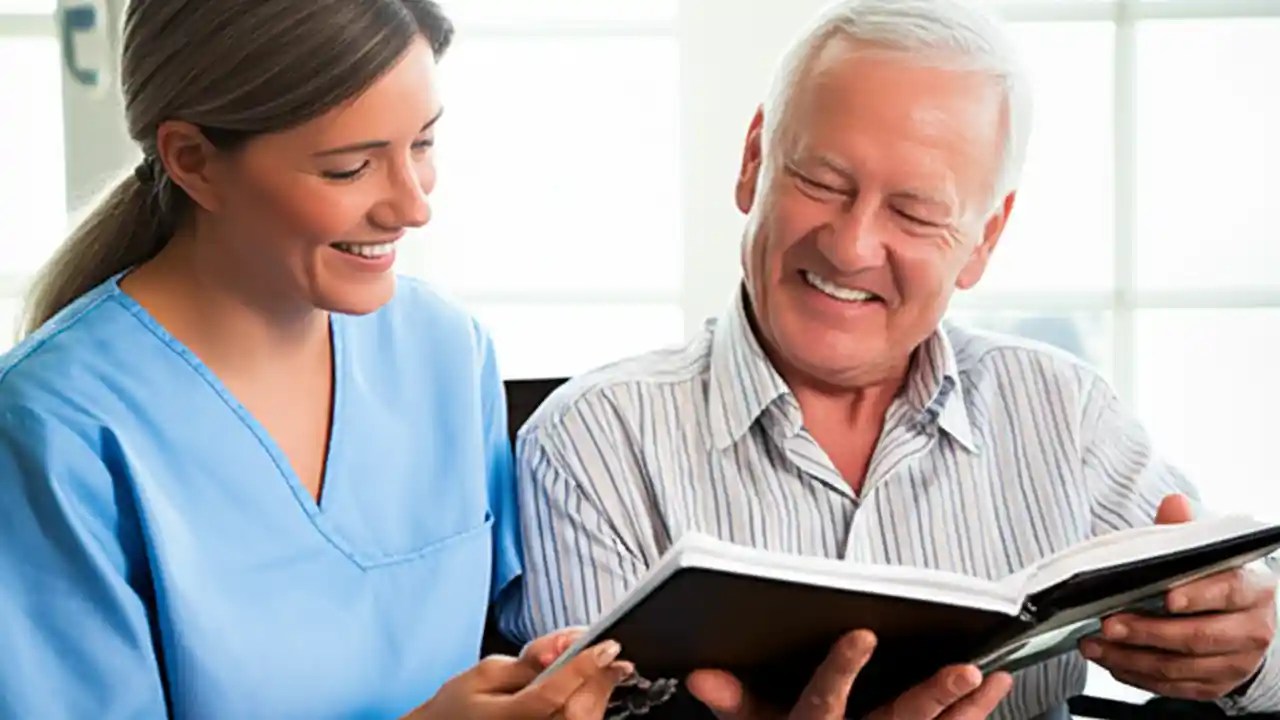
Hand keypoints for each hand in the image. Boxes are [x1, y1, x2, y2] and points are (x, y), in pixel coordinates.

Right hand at [406, 629, 633, 719]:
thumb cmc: (461, 705)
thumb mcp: (484, 672)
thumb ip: (524, 662)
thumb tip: (557, 649)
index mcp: (508, 715)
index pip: (552, 693)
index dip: (582, 667)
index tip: (606, 646)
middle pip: (578, 709)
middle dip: (597, 675)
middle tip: (605, 649)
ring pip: (587, 719)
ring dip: (599, 687)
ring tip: (599, 663)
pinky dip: (593, 701)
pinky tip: (591, 684)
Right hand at [686, 630, 1012, 718]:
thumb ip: (735, 702)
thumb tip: (701, 676)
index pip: (825, 704)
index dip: (842, 672)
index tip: (862, 636)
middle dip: (931, 697)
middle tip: (962, 671)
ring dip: (967, 709)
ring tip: (990, 677)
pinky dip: (974, 717)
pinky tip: (995, 690)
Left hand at [1081, 494, 1277, 700]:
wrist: (1241, 619)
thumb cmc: (1215, 579)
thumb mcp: (1207, 550)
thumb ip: (1187, 529)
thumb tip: (1174, 504)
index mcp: (1253, 589)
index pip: (1229, 591)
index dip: (1198, 595)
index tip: (1166, 597)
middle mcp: (1251, 630)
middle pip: (1197, 637)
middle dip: (1147, 632)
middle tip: (1108, 624)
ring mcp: (1234, 663)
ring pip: (1179, 667)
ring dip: (1130, 658)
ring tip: (1094, 644)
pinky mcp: (1214, 685)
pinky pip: (1172, 687)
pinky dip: (1136, 676)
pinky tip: (1110, 661)